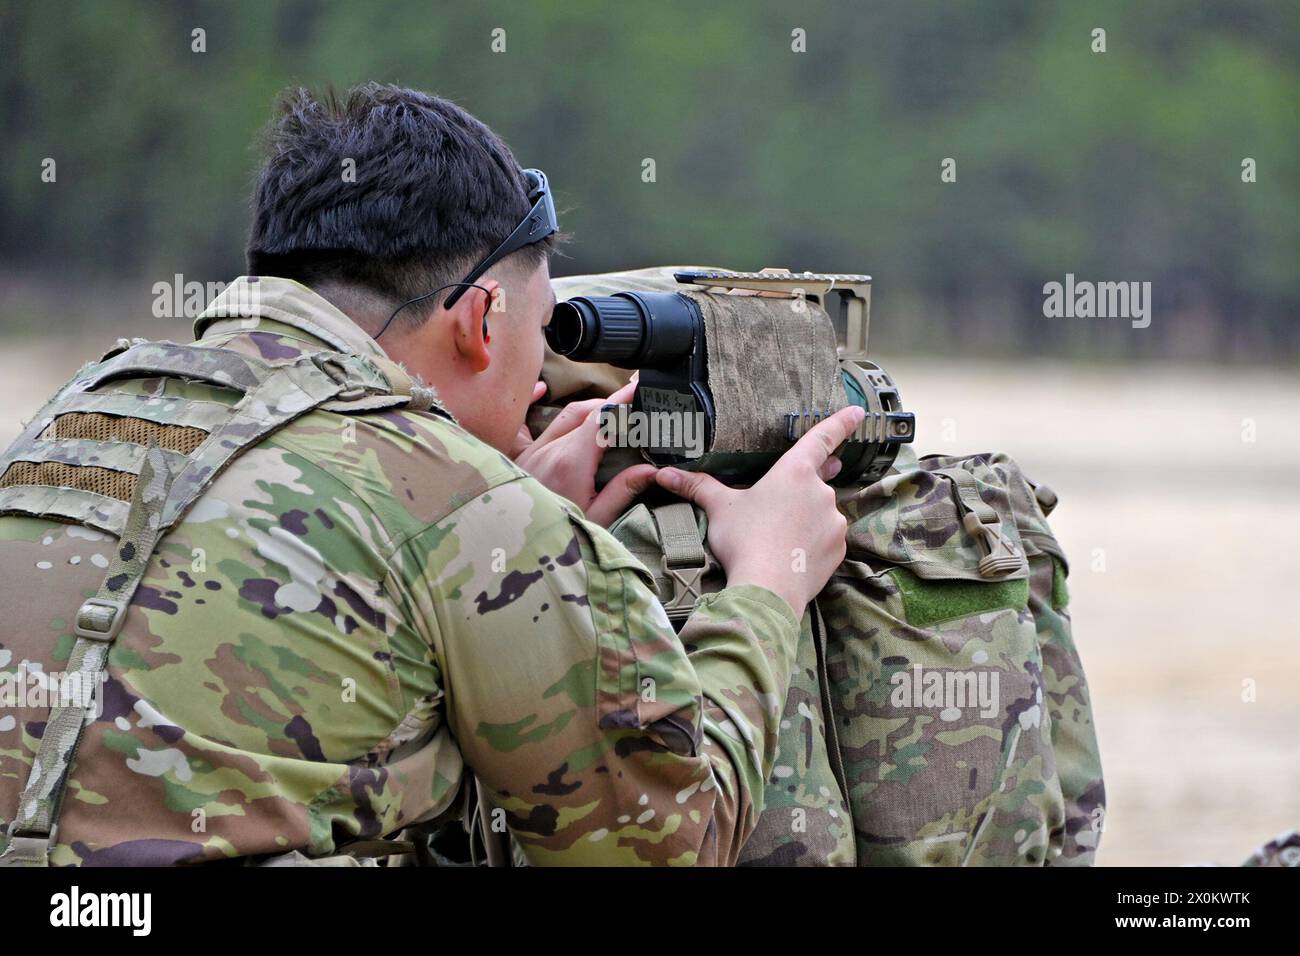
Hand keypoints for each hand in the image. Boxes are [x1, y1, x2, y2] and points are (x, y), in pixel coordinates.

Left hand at [512, 379, 658, 526]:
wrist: (518, 549)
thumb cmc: (557, 536)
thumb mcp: (597, 519)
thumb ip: (623, 490)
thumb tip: (650, 470)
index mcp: (572, 462)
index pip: (601, 418)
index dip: (621, 401)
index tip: (637, 388)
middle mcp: (549, 449)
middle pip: (583, 412)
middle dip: (608, 406)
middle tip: (630, 406)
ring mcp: (531, 452)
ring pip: (560, 415)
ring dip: (585, 409)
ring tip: (606, 410)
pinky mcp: (518, 459)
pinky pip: (523, 423)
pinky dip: (533, 402)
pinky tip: (543, 389)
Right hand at [654, 405, 863, 615]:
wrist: (767, 589)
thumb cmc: (744, 540)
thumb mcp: (719, 508)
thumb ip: (696, 486)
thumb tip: (663, 474)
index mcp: (794, 472)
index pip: (822, 438)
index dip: (840, 422)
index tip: (859, 411)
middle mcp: (821, 492)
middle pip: (817, 481)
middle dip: (802, 489)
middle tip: (780, 503)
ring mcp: (834, 521)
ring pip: (821, 513)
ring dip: (805, 519)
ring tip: (777, 537)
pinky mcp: (838, 548)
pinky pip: (827, 539)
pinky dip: (813, 542)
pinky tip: (791, 554)